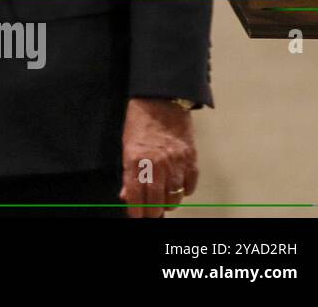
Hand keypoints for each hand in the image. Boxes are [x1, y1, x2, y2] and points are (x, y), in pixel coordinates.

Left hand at [119, 97, 198, 217]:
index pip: (137, 194)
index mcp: (137, 159)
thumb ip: (129, 171)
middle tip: (150, 215)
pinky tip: (178, 191)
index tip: (136, 217)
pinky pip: (190, 184)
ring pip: (174, 195)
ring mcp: (176, 162)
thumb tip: (127, 194)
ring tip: (163, 205)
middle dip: (152, 211)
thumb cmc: (140, 120)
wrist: (162, 100)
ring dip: (168, 204)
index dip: (137, 210)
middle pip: (157, 199)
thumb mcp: (127, 145)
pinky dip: (184, 191)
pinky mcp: (191, 158)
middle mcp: (157, 163)